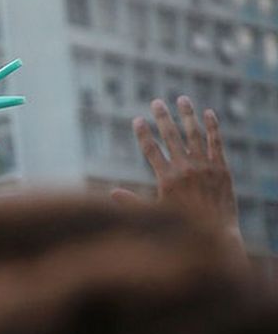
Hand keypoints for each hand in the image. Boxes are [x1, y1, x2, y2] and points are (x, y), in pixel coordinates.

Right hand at [112, 96, 242, 252]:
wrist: (218, 235)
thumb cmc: (184, 227)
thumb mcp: (157, 214)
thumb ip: (133, 202)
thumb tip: (111, 193)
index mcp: (166, 179)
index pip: (151, 150)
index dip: (143, 134)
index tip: (137, 120)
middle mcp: (185, 169)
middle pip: (171, 136)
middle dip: (162, 117)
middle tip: (156, 102)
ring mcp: (205, 166)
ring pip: (194, 134)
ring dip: (187, 115)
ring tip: (181, 98)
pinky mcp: (222, 168)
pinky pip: (216, 142)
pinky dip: (213, 126)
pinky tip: (208, 113)